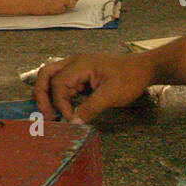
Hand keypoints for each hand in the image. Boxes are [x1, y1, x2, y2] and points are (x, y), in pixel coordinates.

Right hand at [34, 52, 154, 122]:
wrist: (144, 68)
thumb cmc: (129, 79)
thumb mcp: (111, 95)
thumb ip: (90, 108)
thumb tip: (73, 123)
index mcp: (80, 65)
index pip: (58, 84)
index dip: (60, 104)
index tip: (70, 118)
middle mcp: (74, 62)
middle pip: (46, 74)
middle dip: (42, 94)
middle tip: (46, 114)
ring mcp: (77, 67)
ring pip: (52, 77)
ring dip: (49, 94)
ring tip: (51, 112)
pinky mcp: (82, 73)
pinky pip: (63, 82)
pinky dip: (60, 95)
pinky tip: (66, 107)